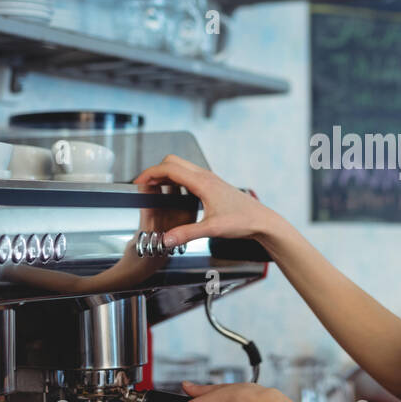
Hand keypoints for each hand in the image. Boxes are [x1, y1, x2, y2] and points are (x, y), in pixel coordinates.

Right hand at [134, 154, 276, 247]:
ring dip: (165, 175)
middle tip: (144, 185)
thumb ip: (186, 234)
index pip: (169, 168)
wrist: (261, 220)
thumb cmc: (243, 221)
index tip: (138, 182)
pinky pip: (188, 175)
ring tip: (154, 189)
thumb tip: (165, 239)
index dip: (150, 173)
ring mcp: (209, 179)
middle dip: (155, 171)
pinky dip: (176, 180)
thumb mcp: (212, 229)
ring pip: (181, 167)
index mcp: (202, 182)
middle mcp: (205, 177)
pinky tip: (174, 195)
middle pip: (173, 162)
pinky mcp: (212, 185)